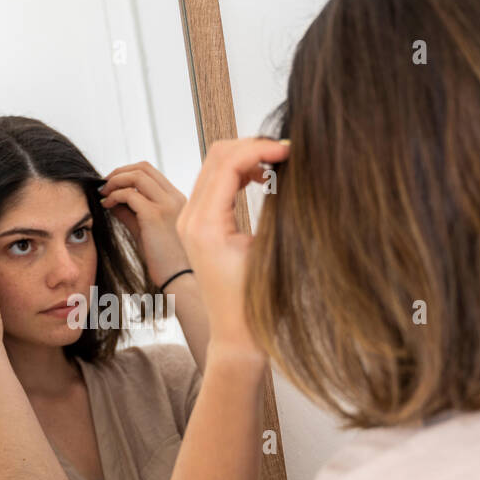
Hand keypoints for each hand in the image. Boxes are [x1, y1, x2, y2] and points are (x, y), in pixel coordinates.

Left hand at [98, 161, 190, 287]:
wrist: (179, 279)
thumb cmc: (165, 261)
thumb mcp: (146, 231)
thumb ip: (131, 213)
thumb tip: (112, 201)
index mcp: (177, 199)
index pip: (151, 172)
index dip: (128, 172)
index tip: (113, 184)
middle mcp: (174, 198)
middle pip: (143, 167)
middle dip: (119, 172)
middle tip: (104, 186)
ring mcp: (166, 205)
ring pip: (137, 175)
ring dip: (115, 181)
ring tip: (103, 194)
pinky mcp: (155, 216)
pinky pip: (130, 194)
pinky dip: (114, 196)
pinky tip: (107, 206)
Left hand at [175, 138, 289, 355]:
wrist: (236, 333)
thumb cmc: (256, 303)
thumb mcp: (270, 250)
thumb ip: (275, 206)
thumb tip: (288, 170)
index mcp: (205, 224)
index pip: (228, 162)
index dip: (260, 148)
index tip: (289, 149)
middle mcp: (190, 218)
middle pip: (216, 156)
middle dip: (251, 146)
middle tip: (285, 151)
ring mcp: (190, 221)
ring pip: (214, 165)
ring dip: (245, 157)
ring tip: (276, 163)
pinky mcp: (197, 225)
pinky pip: (213, 183)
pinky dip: (237, 172)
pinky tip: (261, 178)